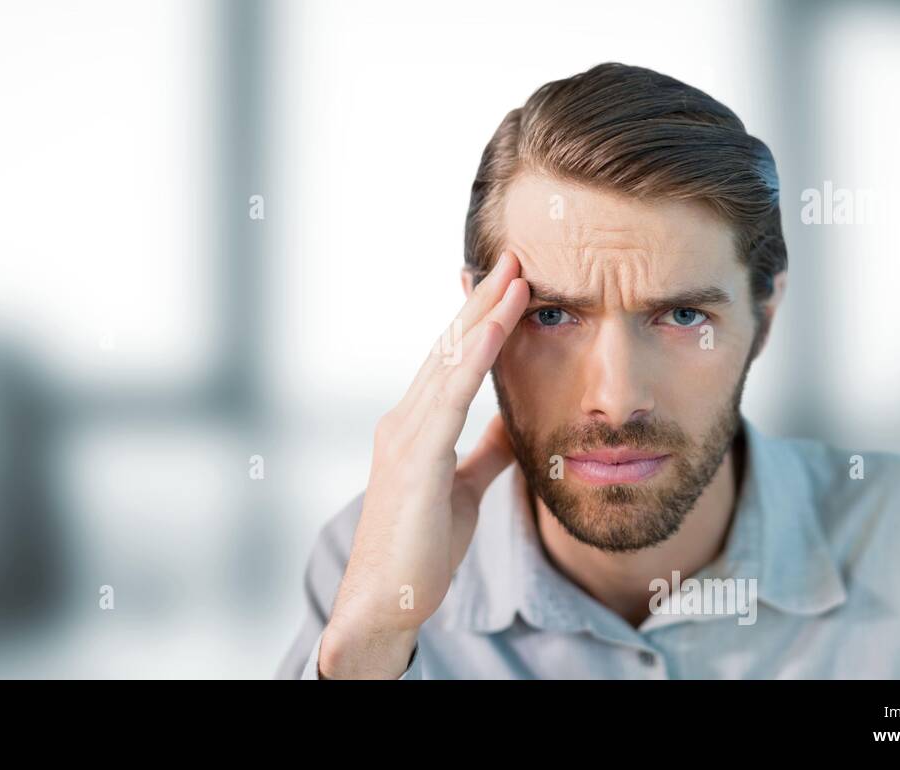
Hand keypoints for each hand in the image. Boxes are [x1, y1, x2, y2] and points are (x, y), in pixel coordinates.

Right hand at [319, 252, 528, 677]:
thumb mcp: (463, 490)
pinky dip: (475, 356)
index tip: (505, 282)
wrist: (383, 603)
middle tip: (515, 256)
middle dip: (482, 300)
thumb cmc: (419, 550)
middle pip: (449, 348)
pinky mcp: (415, 459)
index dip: (478, 320)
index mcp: (416, 429)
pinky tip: (498, 325)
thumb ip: (484, 453)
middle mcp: (404, 422)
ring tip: (516, 274)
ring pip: (449, 361)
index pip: (451, 362)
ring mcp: (405, 437)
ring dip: (484, 314)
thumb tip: (512, 422)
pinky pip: (451, 397)